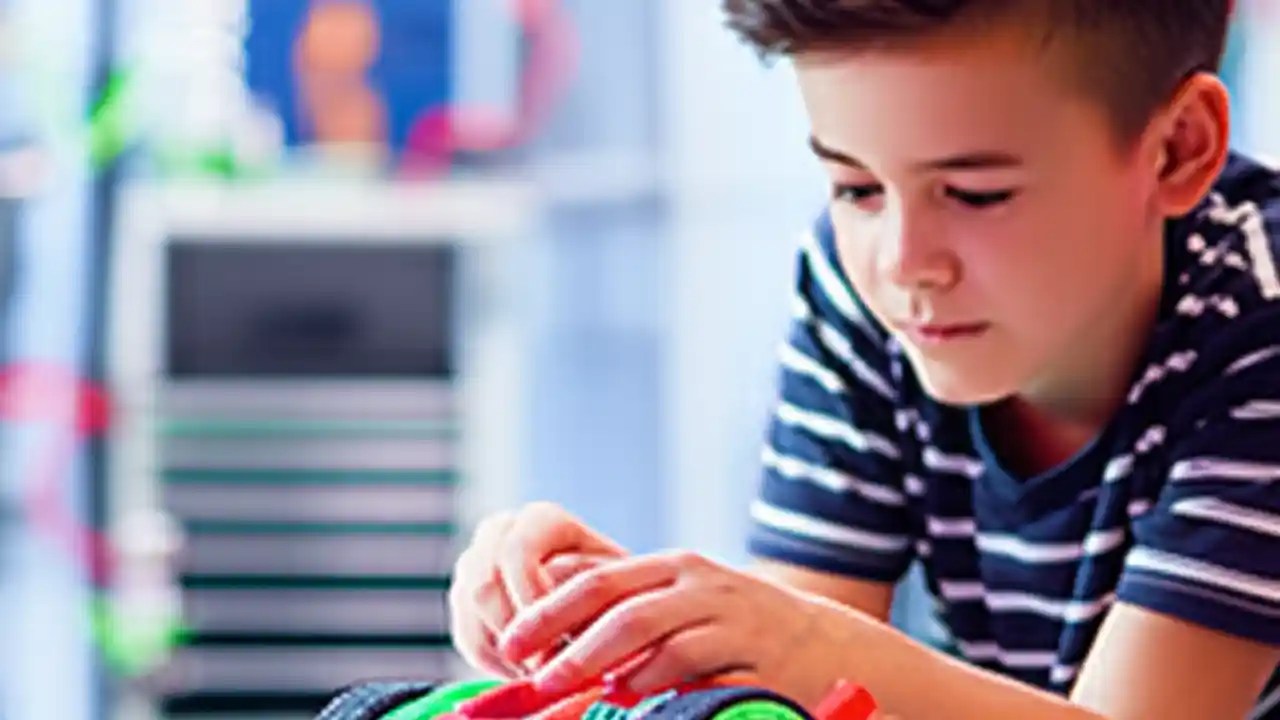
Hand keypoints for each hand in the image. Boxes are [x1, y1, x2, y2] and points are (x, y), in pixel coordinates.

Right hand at [447, 502, 627, 677]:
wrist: (604, 605)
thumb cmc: (617, 590)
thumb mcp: (615, 585)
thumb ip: (586, 594)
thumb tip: (565, 626)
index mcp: (539, 520)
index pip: (516, 553)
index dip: (534, 602)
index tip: (562, 642)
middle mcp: (498, 534)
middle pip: (484, 586)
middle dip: (518, 634)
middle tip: (551, 669)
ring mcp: (474, 565)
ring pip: (471, 614)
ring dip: (507, 652)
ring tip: (546, 675)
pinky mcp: (465, 603)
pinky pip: (468, 638)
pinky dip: (496, 664)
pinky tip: (529, 676)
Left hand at [495, 550, 856, 709]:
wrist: (826, 646)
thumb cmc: (738, 633)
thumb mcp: (686, 608)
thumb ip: (633, 612)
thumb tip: (554, 630)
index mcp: (673, 567)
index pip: (597, 580)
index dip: (547, 610)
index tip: (508, 641)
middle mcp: (697, 582)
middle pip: (617, 603)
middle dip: (565, 639)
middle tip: (531, 675)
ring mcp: (726, 613)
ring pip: (650, 631)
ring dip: (602, 663)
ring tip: (569, 689)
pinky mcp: (751, 650)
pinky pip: (691, 663)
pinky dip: (653, 681)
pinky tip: (630, 697)